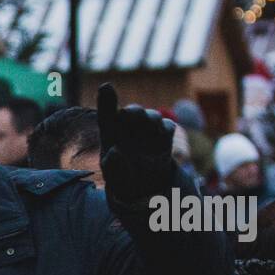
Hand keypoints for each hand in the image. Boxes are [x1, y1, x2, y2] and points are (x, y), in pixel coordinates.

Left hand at [96, 83, 174, 203]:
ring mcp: (148, 129)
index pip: (107, 114)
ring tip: (152, 128)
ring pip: (152, 116)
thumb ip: (112, 164)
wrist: (143, 186)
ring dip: (152, 120)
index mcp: (111, 133)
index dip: (106, 101)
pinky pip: (168, 127)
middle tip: (130, 114)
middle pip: (133, 111)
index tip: (106, 88)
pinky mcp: (164, 135)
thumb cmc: (121, 176)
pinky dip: (166, 130)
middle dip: (135, 112)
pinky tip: (161, 136)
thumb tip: (114, 151)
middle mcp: (129, 126)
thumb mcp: (114, 176)